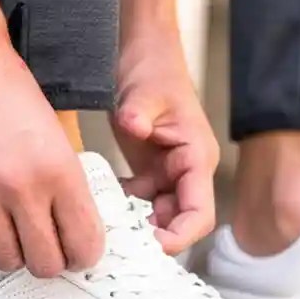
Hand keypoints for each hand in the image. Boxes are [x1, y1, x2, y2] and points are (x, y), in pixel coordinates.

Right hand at [0, 31, 102, 276]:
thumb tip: (76, 222)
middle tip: (47, 250)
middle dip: (49, 263)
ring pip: (5, 259)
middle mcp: (22, 186)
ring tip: (15, 234)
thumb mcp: (57, 131)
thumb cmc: (10, 88)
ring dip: (13, 253)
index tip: (79, 253)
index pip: (83, 242)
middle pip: (43, 263)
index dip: (84, 255)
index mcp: (60, 170)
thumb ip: (66, 177)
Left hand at [112, 32, 219, 253]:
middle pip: (180, 221)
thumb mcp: (144, 92)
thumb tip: (134, 126)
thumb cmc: (153, 69)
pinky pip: (140, 202)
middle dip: (153, 237)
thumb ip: (139, 113)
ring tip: (105, 230)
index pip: (200, 212)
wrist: (144, 51)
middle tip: (118, 247)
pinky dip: (122, 209)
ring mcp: (169, 172)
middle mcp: (187, 170)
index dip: (180, 236)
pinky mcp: (151, 170)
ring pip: (158, 216)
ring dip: (135, 226)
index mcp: (197, 157)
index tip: (152, 247)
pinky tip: (99, 206)